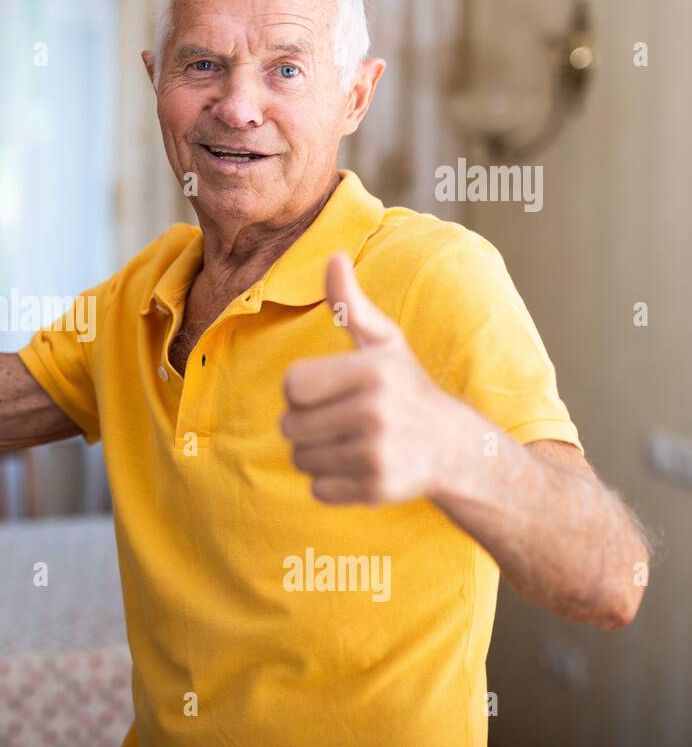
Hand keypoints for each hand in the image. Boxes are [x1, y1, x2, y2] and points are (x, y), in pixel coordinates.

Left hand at [279, 252, 477, 504]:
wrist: (457, 449)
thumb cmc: (405, 387)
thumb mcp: (382, 342)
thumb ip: (349, 304)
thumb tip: (333, 256)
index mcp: (370, 370)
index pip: (291, 386)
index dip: (302, 391)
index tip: (329, 392)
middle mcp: (375, 411)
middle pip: (290, 426)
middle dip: (306, 426)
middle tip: (341, 422)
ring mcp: (378, 453)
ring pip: (301, 460)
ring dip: (316, 456)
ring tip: (351, 444)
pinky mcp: (378, 489)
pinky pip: (319, 490)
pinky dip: (332, 484)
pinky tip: (361, 468)